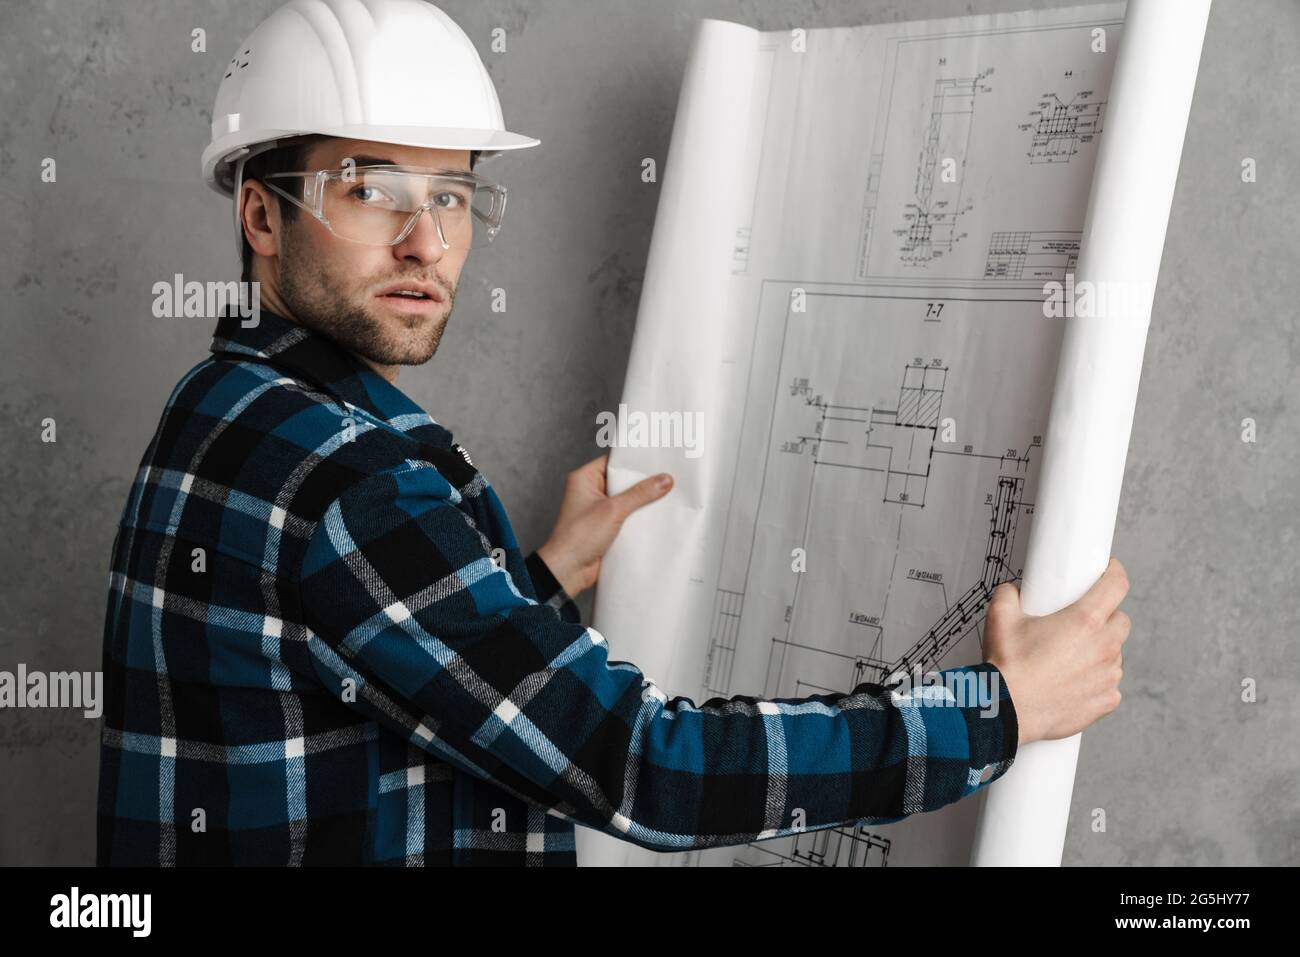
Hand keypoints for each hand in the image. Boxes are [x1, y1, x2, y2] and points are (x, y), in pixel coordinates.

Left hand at [535, 454, 672, 597]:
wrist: (568, 570)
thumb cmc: (578, 537)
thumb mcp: (613, 510)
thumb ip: (640, 494)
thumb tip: (663, 480)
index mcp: (584, 479)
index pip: (613, 462)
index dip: (634, 461)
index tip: (656, 459)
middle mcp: (590, 492)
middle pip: (622, 481)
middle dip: (642, 483)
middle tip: (667, 477)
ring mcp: (598, 510)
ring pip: (626, 500)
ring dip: (642, 502)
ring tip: (667, 495)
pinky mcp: (605, 527)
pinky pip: (626, 517)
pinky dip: (638, 517)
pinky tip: (656, 516)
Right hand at [985, 557, 1130, 746]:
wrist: (1007, 710)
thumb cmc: (1007, 667)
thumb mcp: (1000, 617)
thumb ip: (1009, 594)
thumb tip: (1012, 591)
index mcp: (1084, 621)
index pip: (1117, 585)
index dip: (1114, 573)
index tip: (1110, 571)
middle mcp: (1103, 647)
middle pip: (1121, 621)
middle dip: (1106, 617)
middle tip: (1079, 623)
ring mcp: (1108, 676)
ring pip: (1114, 654)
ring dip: (1099, 651)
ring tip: (1069, 658)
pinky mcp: (1106, 701)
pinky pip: (1109, 685)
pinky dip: (1096, 681)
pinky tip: (1072, 682)